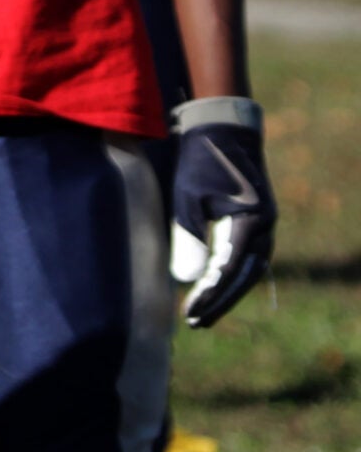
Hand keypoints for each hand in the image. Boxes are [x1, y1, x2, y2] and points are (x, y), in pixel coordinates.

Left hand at [171, 97, 275, 328]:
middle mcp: (265, 228)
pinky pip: (246, 257)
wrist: (222, 127)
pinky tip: (210, 288)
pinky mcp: (255, 222)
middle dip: (221, 302)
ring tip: (201, 314)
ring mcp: (263, 225)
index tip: (189, 313)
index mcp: (252, 222)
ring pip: (248, 271)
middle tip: (196, 324)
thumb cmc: (200, 158)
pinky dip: (229, 275)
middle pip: (245, 277)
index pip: (230, 270)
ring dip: (226, 292)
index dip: (210, 294)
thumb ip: (188, 235)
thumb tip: (187, 279)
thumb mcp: (188, 194)